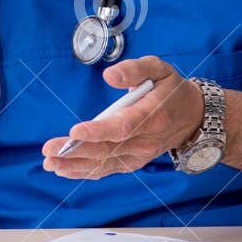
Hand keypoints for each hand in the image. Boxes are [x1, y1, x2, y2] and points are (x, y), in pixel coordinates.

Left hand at [41, 57, 203, 179]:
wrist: (192, 118)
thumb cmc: (172, 90)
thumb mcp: (160, 69)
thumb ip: (135, 69)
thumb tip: (109, 75)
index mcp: (152, 115)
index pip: (123, 126)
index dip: (98, 131)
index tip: (75, 131)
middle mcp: (145, 140)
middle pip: (108, 149)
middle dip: (75, 151)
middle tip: (48, 150)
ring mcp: (139, 155)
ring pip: (105, 163)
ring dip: (75, 165)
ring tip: (50, 162)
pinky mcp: (133, 162)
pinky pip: (107, 170)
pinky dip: (85, 172)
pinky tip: (64, 170)